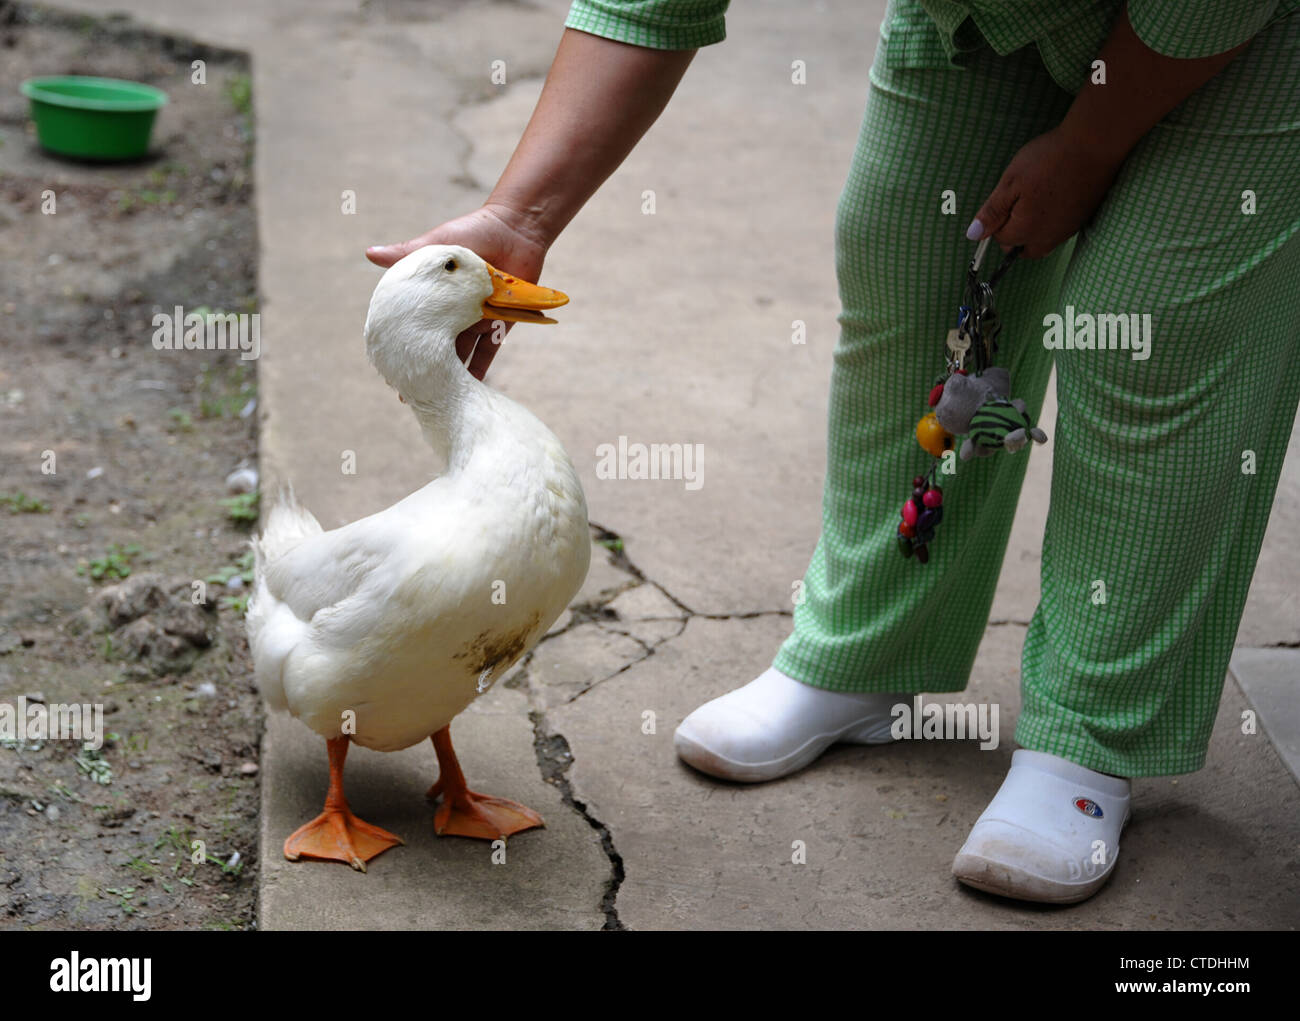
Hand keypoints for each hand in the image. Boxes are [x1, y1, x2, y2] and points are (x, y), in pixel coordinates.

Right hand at [366, 203, 549, 378]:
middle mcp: (453, 312)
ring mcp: (476, 319)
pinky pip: (489, 352)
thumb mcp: (437, 246)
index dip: (402, 343)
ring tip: (435, 399)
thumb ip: (407, 254)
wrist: (516, 229)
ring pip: (458, 354)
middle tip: (407, 394)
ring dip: (447, 376)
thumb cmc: (474, 232)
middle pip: (434, 345)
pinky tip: (469, 390)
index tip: (387, 365)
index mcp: (435, 295)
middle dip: (422, 368)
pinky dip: (480, 370)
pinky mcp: (500, 323)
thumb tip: (370, 254)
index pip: (414, 323)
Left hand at [967, 125, 1123, 258]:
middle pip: (1023, 250)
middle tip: (1017, 203)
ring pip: (1042, 242)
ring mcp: (1067, 230)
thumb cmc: (1049, 159)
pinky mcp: (1082, 220)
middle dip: (1014, 234)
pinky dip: (1051, 221)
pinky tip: (1053, 197)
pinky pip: (1059, 231)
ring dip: (1033, 228)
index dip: (997, 222)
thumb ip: (992, 212)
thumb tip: (974, 235)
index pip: (1002, 240)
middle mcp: (1048, 237)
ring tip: (1036, 196)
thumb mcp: (1011, 182)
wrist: (1094, 144)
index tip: (1004, 199)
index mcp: (1027, 230)